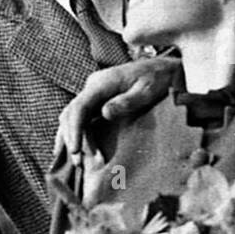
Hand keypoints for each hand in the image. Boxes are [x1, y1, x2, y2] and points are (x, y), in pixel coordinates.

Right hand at [59, 56, 179, 157]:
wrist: (163, 70)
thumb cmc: (157, 80)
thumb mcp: (146, 90)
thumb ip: (127, 101)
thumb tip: (105, 113)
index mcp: (102, 83)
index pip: (79, 107)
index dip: (75, 129)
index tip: (76, 150)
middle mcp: (93, 86)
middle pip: (71, 114)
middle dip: (72, 139)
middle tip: (80, 163)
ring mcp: (93, 93)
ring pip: (72, 117)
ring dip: (73, 138)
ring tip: (79, 163)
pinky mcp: (97, 101)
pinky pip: (80, 118)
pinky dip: (76, 133)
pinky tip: (78, 150)